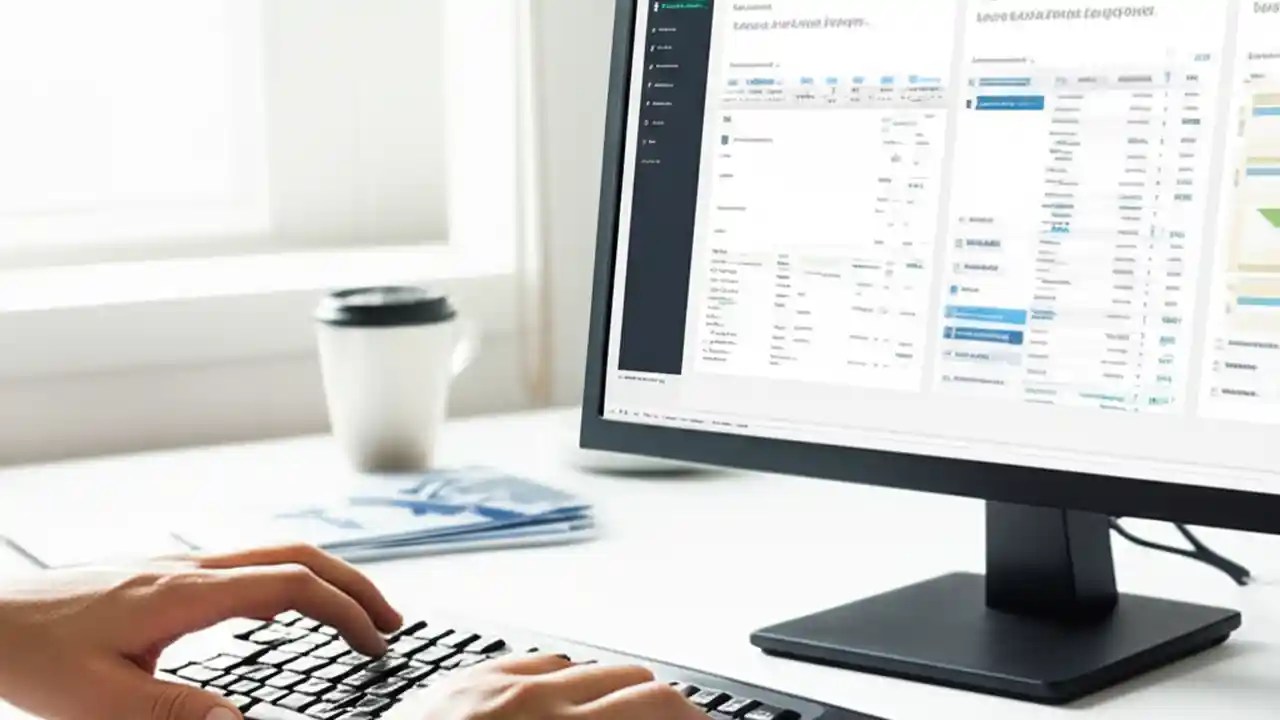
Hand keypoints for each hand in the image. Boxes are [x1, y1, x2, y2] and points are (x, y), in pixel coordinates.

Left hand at [0, 544, 401, 719]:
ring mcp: (178, 566)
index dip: (345, 611)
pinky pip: (245, 566)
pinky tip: (279, 615)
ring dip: (325, 578)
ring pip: (274, 554)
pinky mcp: (164, 575)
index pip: (291, 585)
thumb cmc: (33, 655)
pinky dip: (286, 582)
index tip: (376, 643)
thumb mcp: (103, 703)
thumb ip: (179, 713)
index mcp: (185, 594)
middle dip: (355, 583)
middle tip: (391, 620)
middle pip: (297, 555)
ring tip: (353, 614)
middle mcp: (190, 569)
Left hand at [387, 653, 705, 719]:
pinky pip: (537, 663)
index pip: (658, 706)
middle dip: (667, 709)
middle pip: (636, 681)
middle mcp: (531, 699)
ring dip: (618, 695)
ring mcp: (495, 682)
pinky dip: (565, 684)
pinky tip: (563, 708)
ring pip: (591, 667)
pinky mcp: (464, 677)